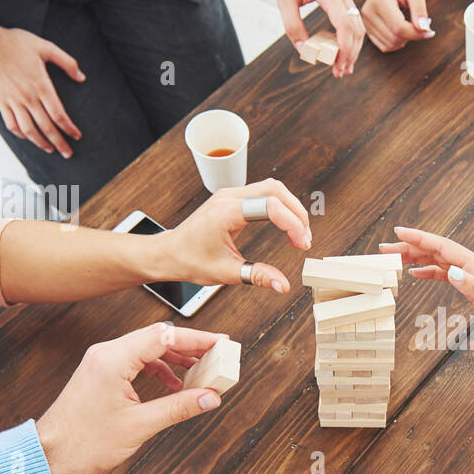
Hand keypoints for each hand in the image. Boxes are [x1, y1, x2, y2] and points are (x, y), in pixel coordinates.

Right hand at [0, 27, 84, 157]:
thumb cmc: (15, 43)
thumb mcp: (44, 46)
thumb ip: (66, 62)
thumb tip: (82, 77)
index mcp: (41, 86)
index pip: (59, 114)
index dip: (69, 128)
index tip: (77, 136)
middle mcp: (28, 98)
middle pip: (46, 127)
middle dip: (59, 143)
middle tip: (68, 153)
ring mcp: (12, 101)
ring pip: (29, 130)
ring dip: (41, 143)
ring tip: (51, 150)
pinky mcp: (0, 101)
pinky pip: (11, 124)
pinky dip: (20, 134)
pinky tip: (28, 138)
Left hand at [35, 323, 225, 473]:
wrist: (48, 453)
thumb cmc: (83, 442)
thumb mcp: (140, 426)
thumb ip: (179, 408)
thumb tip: (210, 397)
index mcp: (114, 360)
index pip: (165, 336)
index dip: (197, 338)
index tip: (221, 343)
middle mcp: (106, 353)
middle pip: (158, 337)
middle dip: (191, 346)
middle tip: (217, 355)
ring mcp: (102, 361)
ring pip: (148, 347)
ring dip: (176, 357)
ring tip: (201, 370)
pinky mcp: (101, 371)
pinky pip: (137, 360)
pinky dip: (159, 368)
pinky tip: (174, 384)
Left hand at [163, 180, 311, 292]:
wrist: (169, 253)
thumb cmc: (190, 260)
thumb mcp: (225, 273)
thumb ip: (257, 276)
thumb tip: (282, 285)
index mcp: (225, 212)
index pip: (269, 206)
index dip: (291, 223)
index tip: (301, 244)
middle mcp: (228, 197)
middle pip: (275, 190)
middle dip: (296, 212)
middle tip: (304, 238)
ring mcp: (230, 195)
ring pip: (272, 188)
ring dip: (290, 207)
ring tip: (299, 233)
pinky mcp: (233, 199)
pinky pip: (263, 193)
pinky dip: (280, 206)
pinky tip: (286, 224)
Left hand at [269, 0, 366, 76]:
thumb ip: (292, 25)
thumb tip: (304, 50)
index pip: (345, 24)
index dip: (344, 47)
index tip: (339, 64)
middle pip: (356, 29)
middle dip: (350, 53)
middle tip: (341, 72)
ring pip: (358, 28)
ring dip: (353, 49)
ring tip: (344, 68)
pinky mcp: (343, 0)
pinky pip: (353, 22)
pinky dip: (351, 40)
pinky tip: (345, 54)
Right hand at [360, 0, 432, 51]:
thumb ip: (420, 9)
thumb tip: (424, 29)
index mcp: (380, 1)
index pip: (399, 28)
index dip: (417, 34)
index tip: (430, 31)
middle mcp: (369, 13)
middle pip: (395, 38)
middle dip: (411, 35)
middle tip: (420, 23)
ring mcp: (366, 23)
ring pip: (390, 45)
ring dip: (404, 40)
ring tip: (409, 25)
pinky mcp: (367, 30)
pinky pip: (384, 46)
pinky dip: (396, 43)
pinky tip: (400, 30)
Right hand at [380, 226, 473, 344]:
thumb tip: (452, 273)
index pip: (444, 247)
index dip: (420, 239)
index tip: (400, 233)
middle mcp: (473, 265)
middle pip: (437, 250)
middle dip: (411, 247)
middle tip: (386, 248)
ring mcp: (471, 273)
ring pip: (438, 259)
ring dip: (416, 257)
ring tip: (394, 258)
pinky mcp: (470, 284)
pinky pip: (444, 272)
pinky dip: (428, 270)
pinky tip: (415, 273)